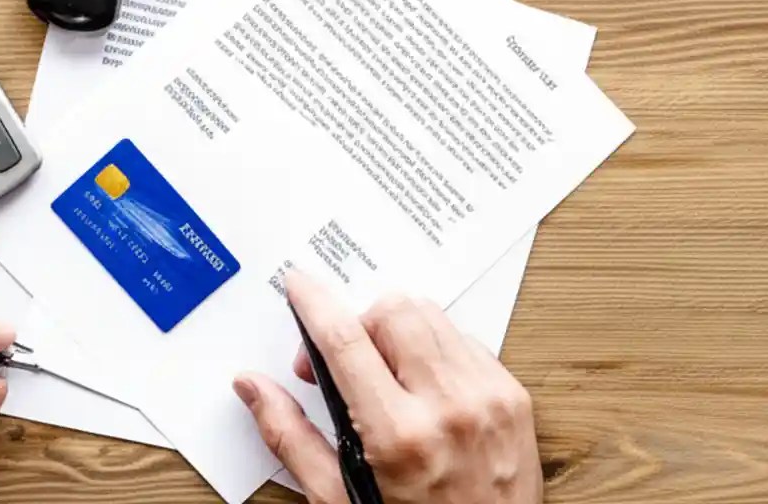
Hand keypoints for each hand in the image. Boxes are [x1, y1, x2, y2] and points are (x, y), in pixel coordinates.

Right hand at [234, 271, 543, 503]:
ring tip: (382, 374)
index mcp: (399, 438)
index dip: (314, 303)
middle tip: (339, 361)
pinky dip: (436, 350)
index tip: (299, 285)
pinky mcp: (514, 397)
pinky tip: (422, 386)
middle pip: (394, 311)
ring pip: (432, 316)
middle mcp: (450, 408)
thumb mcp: (337, 502)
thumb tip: (252, 387)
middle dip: (358, 323)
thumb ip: (290, 438)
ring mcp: (489, 398)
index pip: (345, 341)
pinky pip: (465, 341)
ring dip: (397, 332)